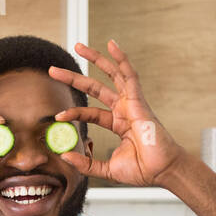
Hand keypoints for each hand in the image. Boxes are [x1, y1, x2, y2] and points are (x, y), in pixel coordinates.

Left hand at [48, 40, 186, 187]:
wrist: (161, 171)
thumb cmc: (142, 170)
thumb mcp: (106, 169)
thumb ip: (86, 162)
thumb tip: (64, 156)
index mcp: (117, 123)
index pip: (90, 112)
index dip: (73, 113)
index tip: (57, 117)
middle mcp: (123, 109)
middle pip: (95, 87)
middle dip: (74, 78)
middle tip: (53, 69)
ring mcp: (131, 103)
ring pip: (111, 74)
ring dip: (95, 59)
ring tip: (78, 45)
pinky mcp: (138, 101)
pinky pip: (129, 75)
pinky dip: (121, 59)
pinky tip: (111, 45)